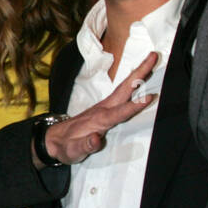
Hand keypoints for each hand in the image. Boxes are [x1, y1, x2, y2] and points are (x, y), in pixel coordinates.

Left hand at [42, 52, 160, 164]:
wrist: (54, 140)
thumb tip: (96, 139)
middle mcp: (103, 109)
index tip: (149, 97)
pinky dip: (133, 82)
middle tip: (153, 56)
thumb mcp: (74, 151)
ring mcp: (103, 106)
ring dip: (138, 73)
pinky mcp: (104, 108)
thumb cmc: (66, 146)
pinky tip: (140, 77)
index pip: (119, 112)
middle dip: (139, 73)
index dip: (134, 106)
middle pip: (124, 89)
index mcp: (98, 120)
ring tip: (152, 59)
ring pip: (123, 87)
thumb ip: (86, 145)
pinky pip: (121, 92)